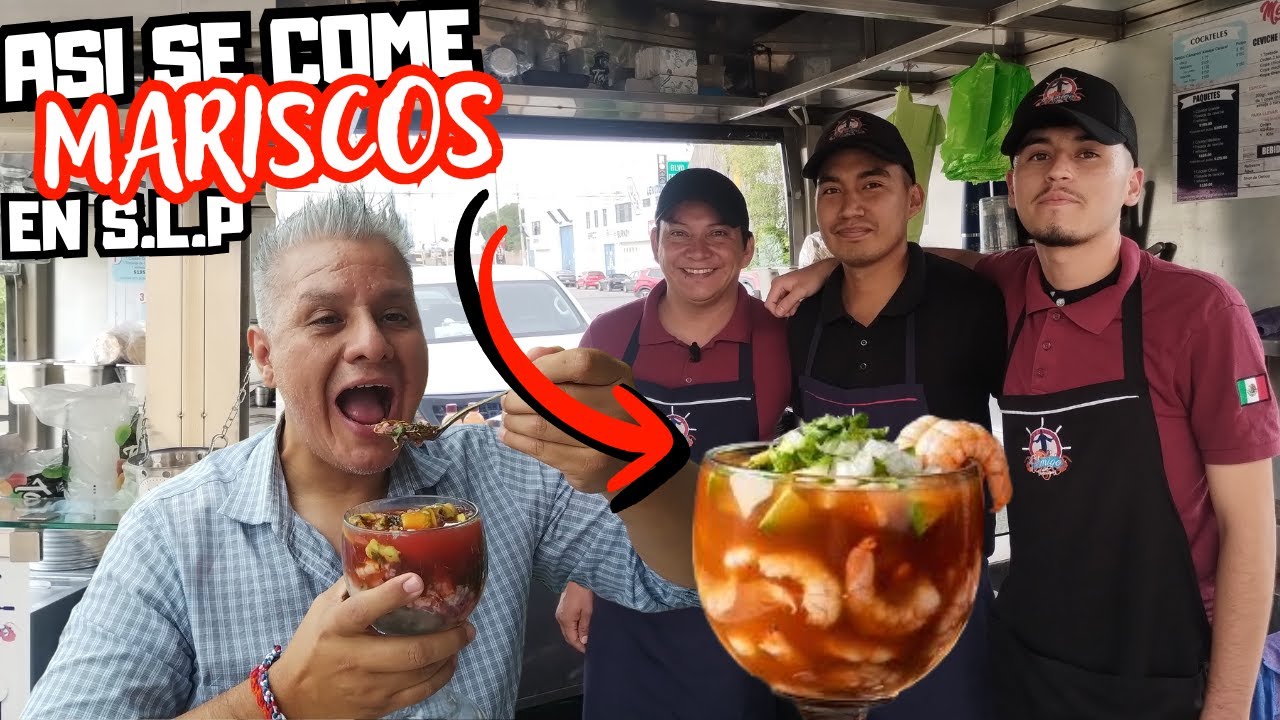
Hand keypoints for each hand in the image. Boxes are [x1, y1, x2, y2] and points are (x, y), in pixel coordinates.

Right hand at [269, 574, 475, 718]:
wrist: (293, 700)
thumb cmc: (313, 645)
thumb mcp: (322, 609)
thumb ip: (353, 586)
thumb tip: (385, 556)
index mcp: (336, 628)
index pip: (363, 610)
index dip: (391, 595)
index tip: (417, 580)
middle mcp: (352, 658)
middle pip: (409, 651)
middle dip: (447, 637)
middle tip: (467, 624)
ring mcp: (367, 687)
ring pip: (421, 673)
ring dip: (449, 654)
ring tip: (463, 638)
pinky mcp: (378, 707)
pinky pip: (420, 693)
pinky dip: (441, 676)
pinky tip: (448, 661)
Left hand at [499, 346, 629, 493]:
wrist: (627, 460)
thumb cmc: (600, 410)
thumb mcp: (591, 378)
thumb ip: (560, 361)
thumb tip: (527, 360)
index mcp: (619, 377)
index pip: (580, 363)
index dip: (543, 367)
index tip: (522, 376)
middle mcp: (619, 408)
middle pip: (554, 397)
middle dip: (519, 399)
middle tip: (509, 402)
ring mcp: (605, 441)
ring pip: (541, 425)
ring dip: (514, 421)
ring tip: (509, 419)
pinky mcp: (589, 466)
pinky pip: (541, 450)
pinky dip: (517, 441)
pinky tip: (511, 436)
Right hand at [555, 582, 593, 652]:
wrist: (578, 577)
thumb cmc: (583, 593)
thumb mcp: (587, 612)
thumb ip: (584, 628)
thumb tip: (583, 640)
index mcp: (565, 620)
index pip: (571, 639)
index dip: (579, 646)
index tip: (587, 650)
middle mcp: (560, 617)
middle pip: (567, 635)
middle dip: (576, 642)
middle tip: (587, 645)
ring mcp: (559, 612)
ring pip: (566, 629)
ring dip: (574, 634)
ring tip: (585, 637)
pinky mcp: (561, 608)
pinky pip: (566, 622)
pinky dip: (572, 627)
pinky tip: (580, 627)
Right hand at [765, 260, 836, 317]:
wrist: (822, 272)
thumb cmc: (811, 279)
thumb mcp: (800, 292)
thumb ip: (788, 302)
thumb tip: (778, 312)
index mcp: (777, 284)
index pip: (769, 303)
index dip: (776, 311)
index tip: (786, 314)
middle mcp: (777, 285)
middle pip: (773, 303)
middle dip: (782, 310)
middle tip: (792, 311)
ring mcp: (782, 288)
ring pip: (779, 303)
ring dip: (786, 308)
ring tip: (796, 307)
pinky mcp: (788, 290)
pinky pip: (785, 301)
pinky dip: (790, 305)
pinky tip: (797, 305)